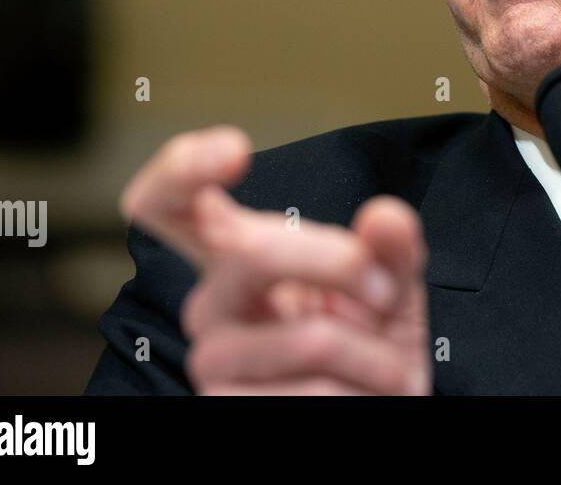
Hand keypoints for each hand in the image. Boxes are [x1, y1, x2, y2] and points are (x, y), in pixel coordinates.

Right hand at [120, 127, 430, 394]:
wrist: (378, 411)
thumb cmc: (372, 345)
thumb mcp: (392, 283)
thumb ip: (389, 246)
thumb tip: (384, 215)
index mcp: (238, 254)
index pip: (168, 204)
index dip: (181, 169)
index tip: (235, 149)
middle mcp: (212, 302)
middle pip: (248, 250)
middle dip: (336, 260)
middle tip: (385, 290)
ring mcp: (213, 359)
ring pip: (306, 336)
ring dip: (372, 351)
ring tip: (387, 366)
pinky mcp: (225, 409)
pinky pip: (313, 391)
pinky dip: (363, 390)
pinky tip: (363, 394)